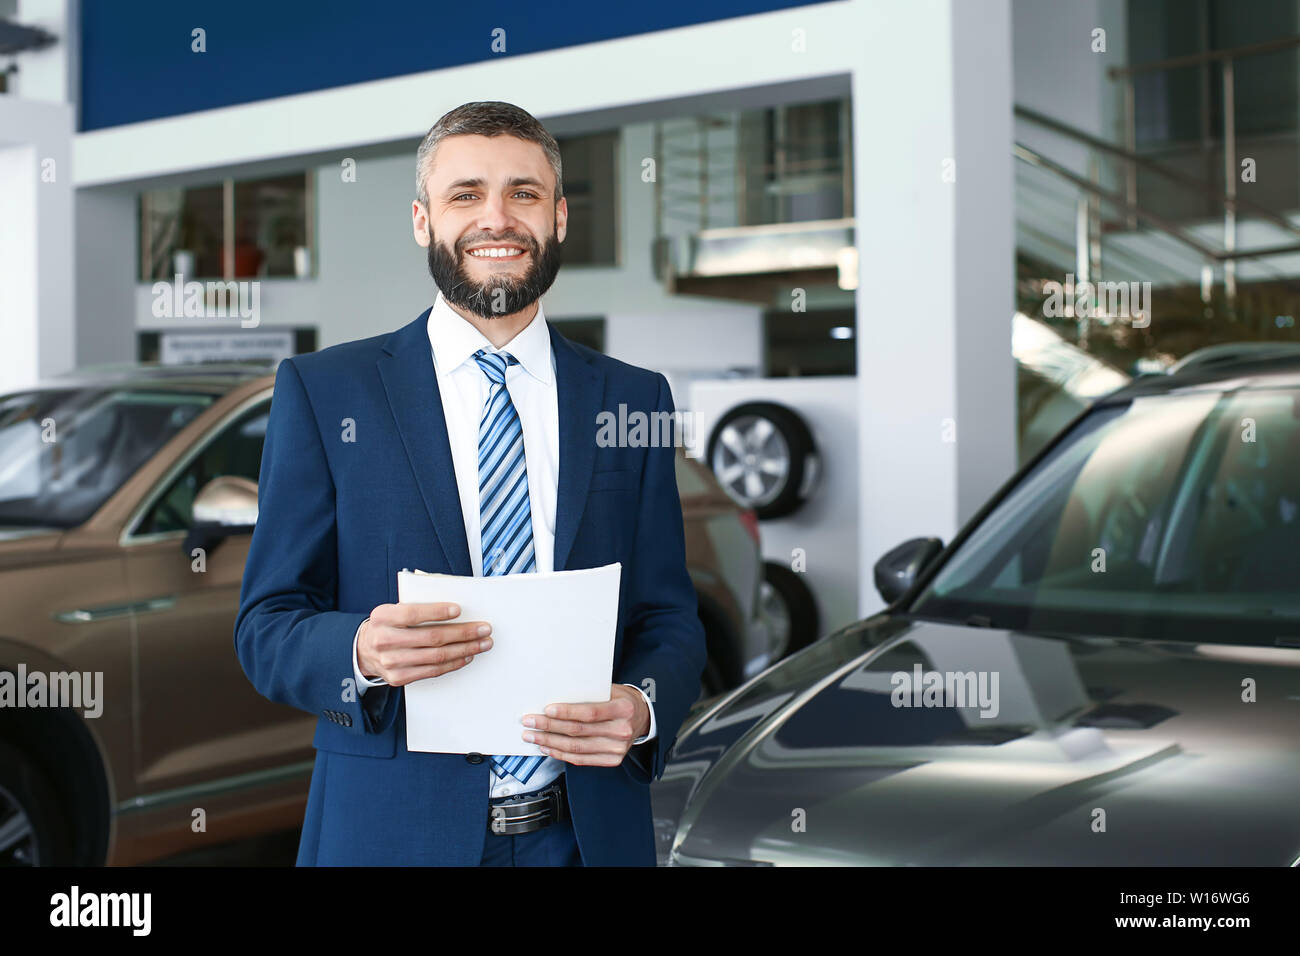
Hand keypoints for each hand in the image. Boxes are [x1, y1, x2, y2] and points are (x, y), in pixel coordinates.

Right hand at [356, 602, 491, 686]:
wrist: (364, 650)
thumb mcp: (394, 610)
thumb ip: (418, 606)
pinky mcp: (398, 678)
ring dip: (464, 649)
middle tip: (484, 628)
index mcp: (382, 617)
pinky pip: (432, 671)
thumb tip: (456, 609)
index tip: (459, 609)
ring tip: (482, 643)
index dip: (437, 612)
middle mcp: (384, 640)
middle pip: (431, 637)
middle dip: (463, 633)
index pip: (412, 614)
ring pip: (436, 657)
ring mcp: (391, 662)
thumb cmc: (389, 625)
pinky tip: (466, 656)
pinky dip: (453, 663)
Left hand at [519, 684, 649, 766]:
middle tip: (530, 722)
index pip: (589, 713)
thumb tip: (556, 696)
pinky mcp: (612, 760)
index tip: (547, 709)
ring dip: (550, 742)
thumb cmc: (621, 700)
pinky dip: (561, 754)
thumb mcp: (610, 690)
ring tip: (533, 736)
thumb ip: (588, 693)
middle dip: (550, 727)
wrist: (642, 717)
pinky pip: (581, 759)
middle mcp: (622, 731)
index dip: (566, 712)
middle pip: (579, 732)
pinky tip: (548, 748)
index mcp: (623, 709)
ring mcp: (618, 749)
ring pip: (576, 748)